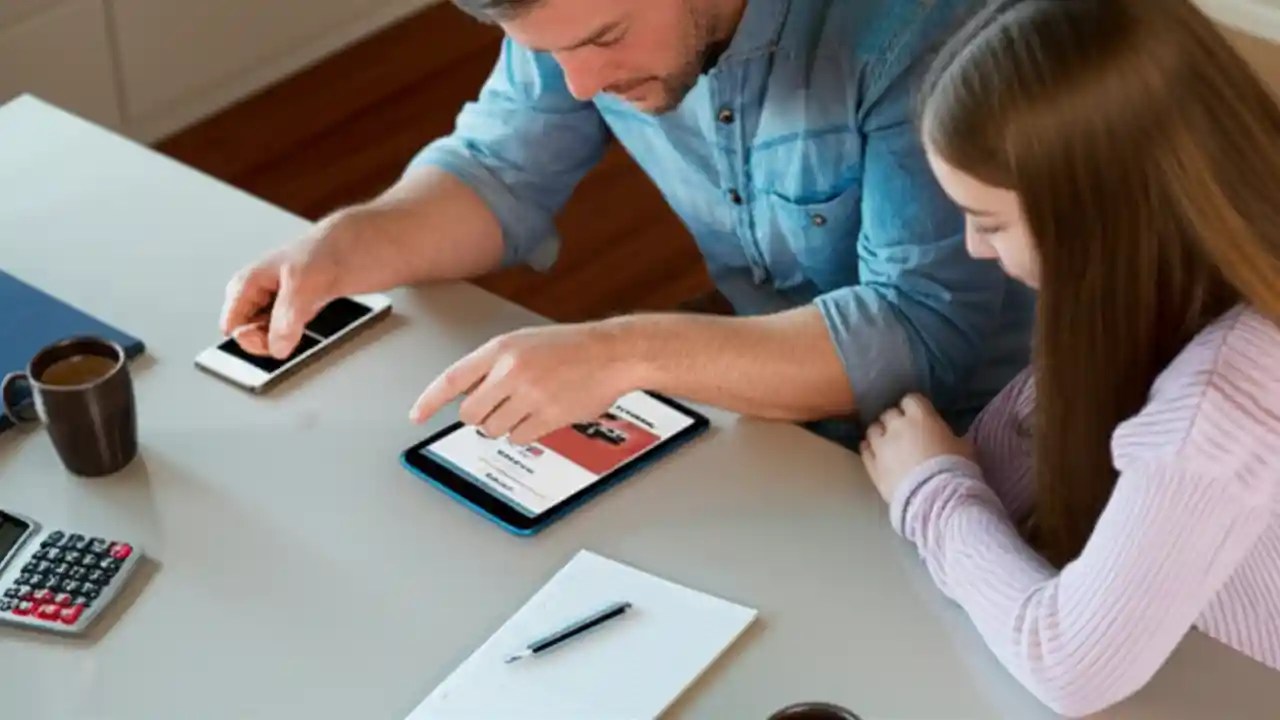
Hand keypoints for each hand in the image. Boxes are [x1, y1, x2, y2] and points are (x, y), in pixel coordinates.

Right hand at [219, 217, 344, 358]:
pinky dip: (305, 336)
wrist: (383, 236)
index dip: (248, 338)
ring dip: (287, 340)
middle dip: (267, 342)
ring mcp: (294, 294)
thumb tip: (276, 346)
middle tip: (287, 342)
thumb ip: (288, 314)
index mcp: (256, 277)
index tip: (271, 344)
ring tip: (303, 337)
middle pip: (252, 329)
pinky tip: (316, 335)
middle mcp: (271, 286)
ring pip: (276, 329)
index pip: (233, 321)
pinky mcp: (316, 301)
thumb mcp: (309, 281)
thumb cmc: (343, 243)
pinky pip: (299, 327)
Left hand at [410, 322, 639, 445]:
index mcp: (502, 349)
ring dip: (505, 425)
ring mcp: (530, 395)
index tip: (416, 416)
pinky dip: (526, 433)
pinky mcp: (548, 416)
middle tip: (500, 407)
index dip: (430, 400)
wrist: (612, 353)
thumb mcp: (524, 343)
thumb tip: (464, 394)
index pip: (452, 378)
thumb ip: (493, 365)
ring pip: (493, 429)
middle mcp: (512, 371)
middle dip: (480, 416)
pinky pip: (520, 438)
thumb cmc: (570, 348)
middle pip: (470, 413)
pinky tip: (541, 415)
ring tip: (528, 406)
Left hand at [860, 394, 973, 503]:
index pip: (911, 400)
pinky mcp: (872, 467)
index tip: (920, 416)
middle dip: (896, 421)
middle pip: (889, 414)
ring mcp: (881, 447)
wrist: (937, 498)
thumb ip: (949, 436)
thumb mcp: (963, 447)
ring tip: (887, 443)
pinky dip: (868, 449)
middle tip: (905, 432)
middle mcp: (896, 427)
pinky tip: (873, 452)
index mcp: (921, 417)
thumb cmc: (956, 469)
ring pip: (873, 430)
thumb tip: (946, 437)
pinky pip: (865, 451)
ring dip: (880, 433)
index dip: (914, 408)